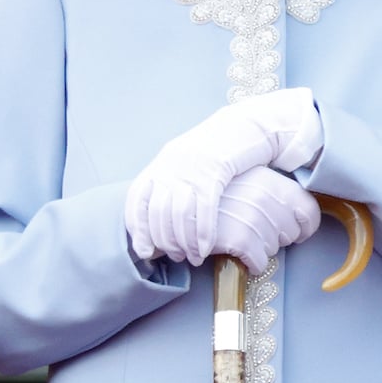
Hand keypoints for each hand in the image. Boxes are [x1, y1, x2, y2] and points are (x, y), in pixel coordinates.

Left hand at [124, 88, 323, 264]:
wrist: (243, 125)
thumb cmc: (217, 150)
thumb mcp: (187, 163)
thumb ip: (171, 184)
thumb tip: (160, 221)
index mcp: (162, 163)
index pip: (138, 201)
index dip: (139, 229)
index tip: (146, 252)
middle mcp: (171, 165)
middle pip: (158, 212)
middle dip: (166, 241)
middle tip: (176, 257)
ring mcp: (192, 168)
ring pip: (179, 214)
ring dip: (184, 242)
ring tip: (193, 257)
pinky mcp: (215, 171)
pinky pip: (204, 209)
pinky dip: (202, 233)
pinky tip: (205, 247)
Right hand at [210, 166, 321, 273]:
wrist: (173, 207)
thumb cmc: (215, 196)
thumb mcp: (247, 181)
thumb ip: (273, 192)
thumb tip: (300, 215)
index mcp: (270, 179)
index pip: (309, 209)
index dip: (305, 226)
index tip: (296, 232)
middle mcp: (265, 195)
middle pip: (292, 232)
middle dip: (279, 238)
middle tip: (258, 234)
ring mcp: (252, 217)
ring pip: (275, 249)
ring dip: (262, 250)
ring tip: (242, 238)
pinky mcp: (239, 239)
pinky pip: (260, 262)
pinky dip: (252, 264)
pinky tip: (240, 255)